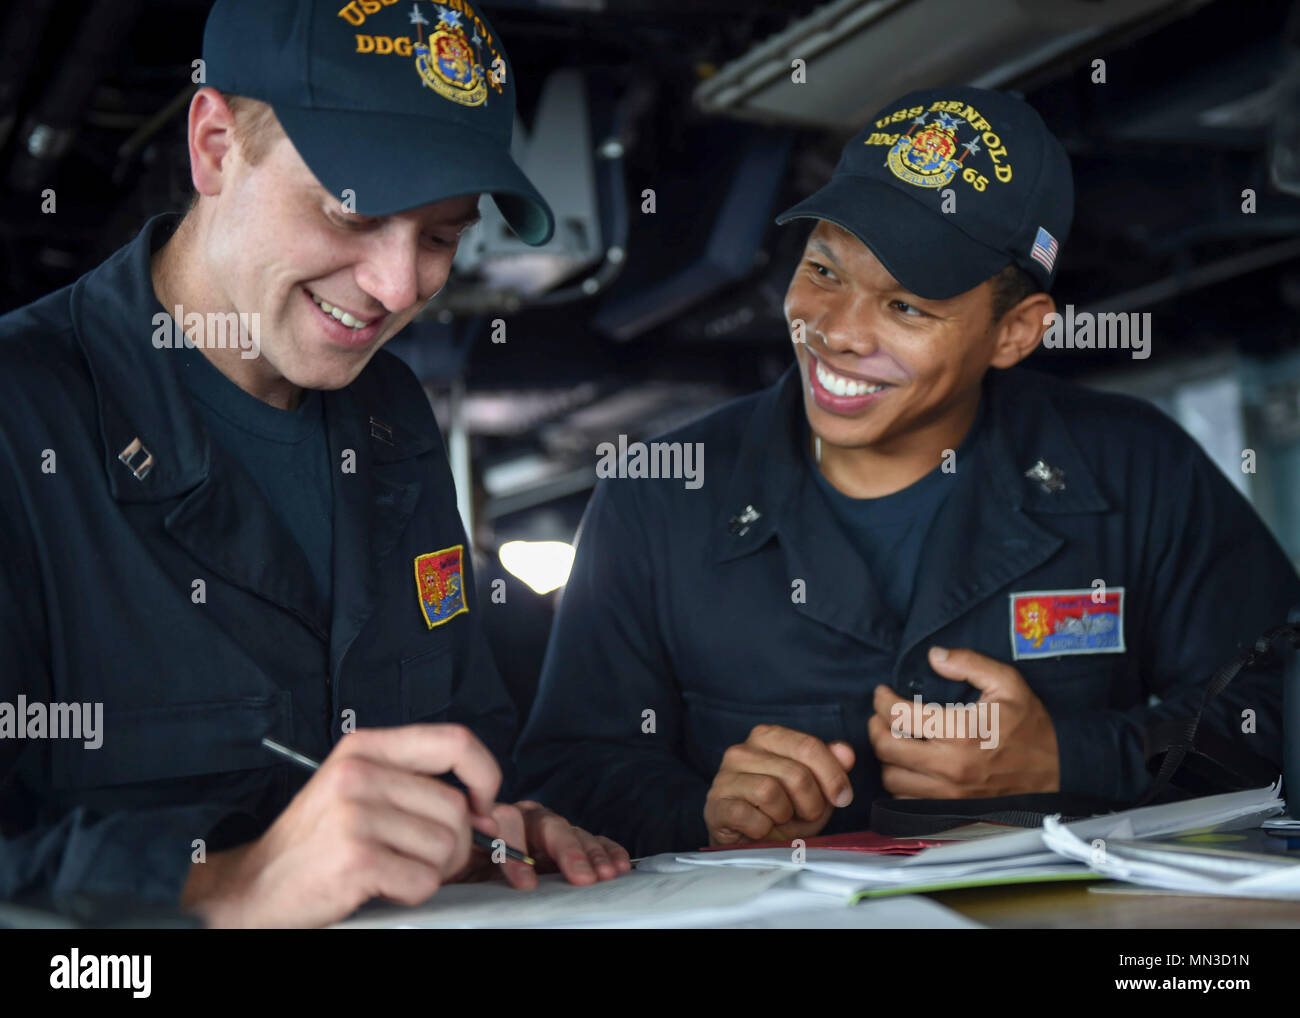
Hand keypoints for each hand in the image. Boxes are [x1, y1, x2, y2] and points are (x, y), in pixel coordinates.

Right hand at [181, 724, 503, 927]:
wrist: (253, 888)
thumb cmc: (314, 843)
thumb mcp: (359, 789)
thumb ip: (416, 784)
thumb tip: (491, 808)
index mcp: (366, 747)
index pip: (455, 741)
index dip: (486, 773)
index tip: (485, 803)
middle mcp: (359, 773)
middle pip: (455, 807)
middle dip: (452, 843)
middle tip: (417, 857)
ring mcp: (355, 815)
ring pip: (445, 846)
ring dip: (430, 870)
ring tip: (391, 869)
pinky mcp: (356, 858)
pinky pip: (423, 880)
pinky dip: (411, 892)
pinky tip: (380, 886)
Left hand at [451, 801, 631, 888]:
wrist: (473, 874)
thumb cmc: (464, 872)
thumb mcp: (458, 866)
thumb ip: (463, 860)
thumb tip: (462, 862)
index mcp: (491, 820)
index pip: (507, 823)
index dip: (517, 853)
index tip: (525, 884)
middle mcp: (524, 818)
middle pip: (548, 824)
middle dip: (567, 851)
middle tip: (582, 877)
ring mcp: (550, 829)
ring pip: (573, 833)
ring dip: (592, 854)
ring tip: (606, 874)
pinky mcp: (571, 842)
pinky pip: (593, 841)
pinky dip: (607, 851)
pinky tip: (619, 864)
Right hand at [704, 724, 855, 845]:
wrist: (749, 844)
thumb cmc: (783, 812)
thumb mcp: (815, 789)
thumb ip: (831, 767)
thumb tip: (845, 753)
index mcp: (767, 737)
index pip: (808, 746)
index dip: (833, 775)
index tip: (843, 797)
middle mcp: (742, 750)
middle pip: (795, 772)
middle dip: (811, 802)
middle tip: (807, 815)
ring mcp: (724, 777)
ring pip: (771, 792)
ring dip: (785, 816)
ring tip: (781, 820)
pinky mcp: (715, 805)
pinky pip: (751, 816)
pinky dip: (764, 829)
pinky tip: (760, 829)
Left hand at [867, 646, 1059, 797]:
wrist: (1059, 771)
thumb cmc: (1031, 726)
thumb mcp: (1008, 683)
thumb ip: (969, 663)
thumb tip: (934, 655)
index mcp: (961, 731)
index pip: (900, 716)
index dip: (881, 701)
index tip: (882, 693)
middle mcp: (950, 766)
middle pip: (887, 749)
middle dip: (875, 728)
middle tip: (880, 716)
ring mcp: (949, 794)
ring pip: (892, 778)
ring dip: (886, 757)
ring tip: (893, 739)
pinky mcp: (951, 810)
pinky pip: (907, 801)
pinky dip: (900, 783)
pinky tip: (907, 766)